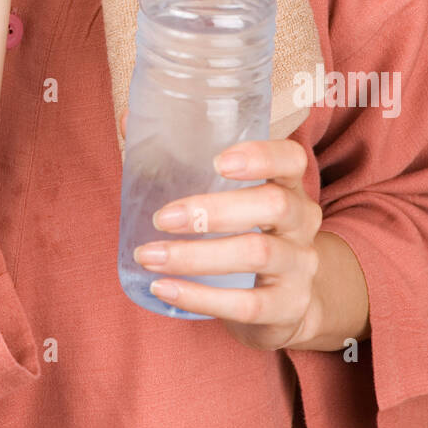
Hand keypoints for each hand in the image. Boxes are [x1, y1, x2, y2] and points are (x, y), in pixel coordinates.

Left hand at [121, 106, 322, 348]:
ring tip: (149, 256)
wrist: (291, 302)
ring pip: (257, 254)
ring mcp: (300, 266)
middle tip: (162, 218)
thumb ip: (182, 161)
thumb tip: (126, 119)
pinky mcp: (288, 308)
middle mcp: (302, 222)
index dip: (261, 156)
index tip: (218, 161)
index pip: (291, 159)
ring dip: (196, 256)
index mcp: (287, 185)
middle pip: (273, 205)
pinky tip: (164, 288)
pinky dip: (201, 297)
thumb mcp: (230, 198)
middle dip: (213, 210)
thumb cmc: (245, 232)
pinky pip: (247, 304)